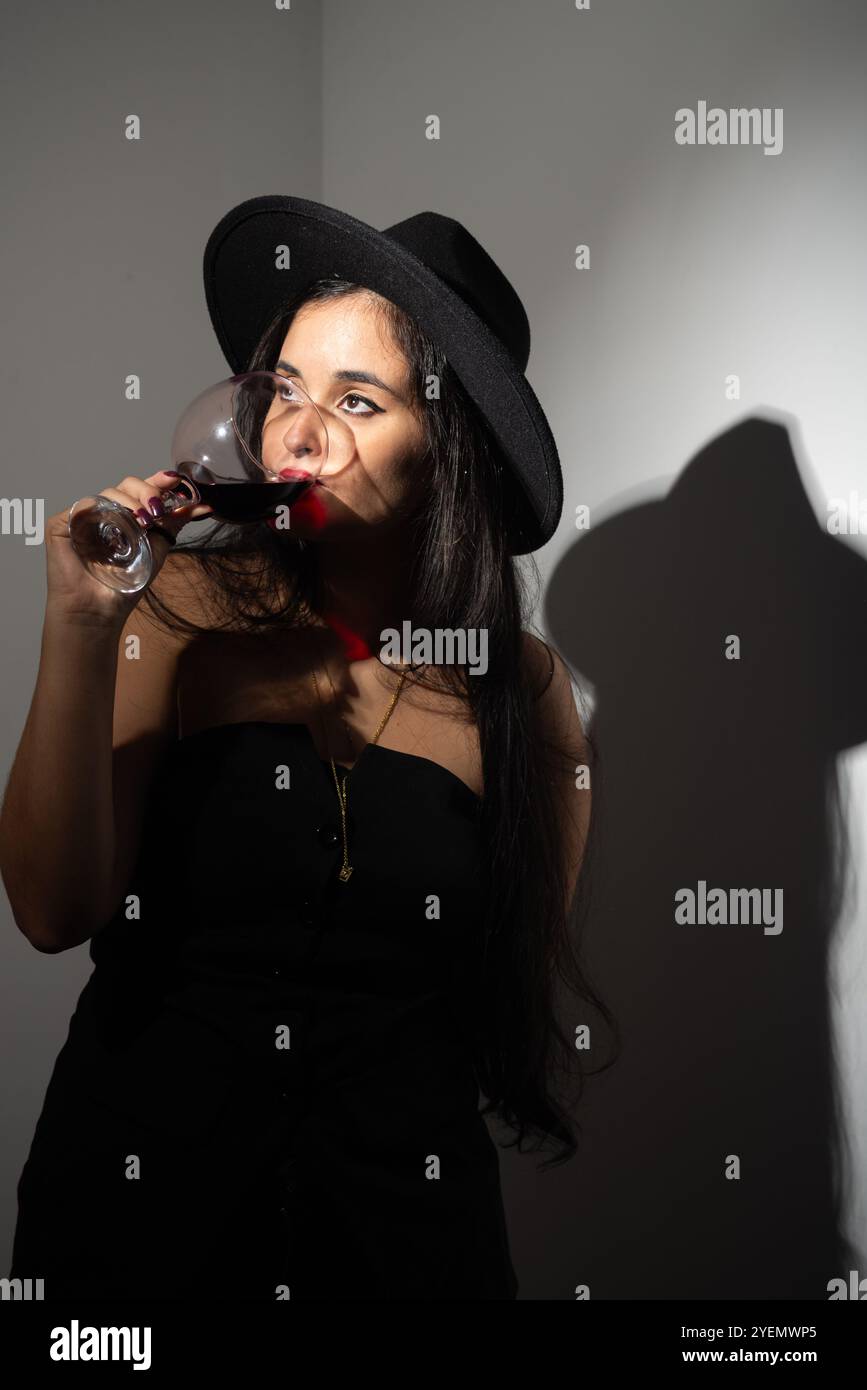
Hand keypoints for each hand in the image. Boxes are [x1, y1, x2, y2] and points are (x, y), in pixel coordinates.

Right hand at [45, 471, 212, 628]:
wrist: (99, 610)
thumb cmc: (125, 585)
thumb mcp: (157, 549)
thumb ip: (173, 524)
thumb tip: (203, 506)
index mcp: (126, 517)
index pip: (142, 491)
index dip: (158, 481)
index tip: (175, 478)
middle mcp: (105, 513)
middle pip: (126, 485)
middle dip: (147, 491)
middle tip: (157, 510)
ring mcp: (83, 517)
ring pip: (107, 492)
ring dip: (130, 502)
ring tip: (142, 522)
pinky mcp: (62, 523)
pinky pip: (83, 505)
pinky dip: (101, 510)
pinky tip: (115, 524)